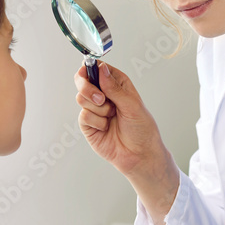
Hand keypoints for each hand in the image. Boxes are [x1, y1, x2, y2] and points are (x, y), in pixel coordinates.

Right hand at [75, 61, 170, 178]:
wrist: (139, 155)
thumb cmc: (142, 129)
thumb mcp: (132, 105)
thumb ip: (114, 87)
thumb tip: (101, 69)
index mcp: (117, 84)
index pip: (97, 68)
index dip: (90, 68)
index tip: (88, 71)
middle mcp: (104, 95)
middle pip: (83, 81)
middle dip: (89, 89)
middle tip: (101, 99)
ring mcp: (95, 109)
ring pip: (81, 98)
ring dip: (98, 108)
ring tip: (111, 116)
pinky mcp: (88, 124)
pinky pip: (83, 115)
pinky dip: (96, 122)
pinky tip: (106, 127)